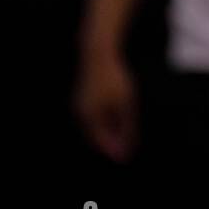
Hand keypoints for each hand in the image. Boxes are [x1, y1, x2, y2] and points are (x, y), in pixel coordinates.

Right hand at [74, 47, 138, 162]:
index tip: (127, 156)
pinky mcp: (83, 94)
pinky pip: (93, 114)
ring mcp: (79, 102)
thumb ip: (127, 126)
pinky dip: (105, 119)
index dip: (114, 150)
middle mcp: (80, 112)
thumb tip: (128, 147)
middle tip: (127, 148)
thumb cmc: (115, 78)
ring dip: (108, 131)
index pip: (101, 142)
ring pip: (94, 124)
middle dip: (111, 142)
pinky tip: (118, 116)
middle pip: (96, 135)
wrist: (99, 52)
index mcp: (89, 118)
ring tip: (124, 134)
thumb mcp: (126, 104)